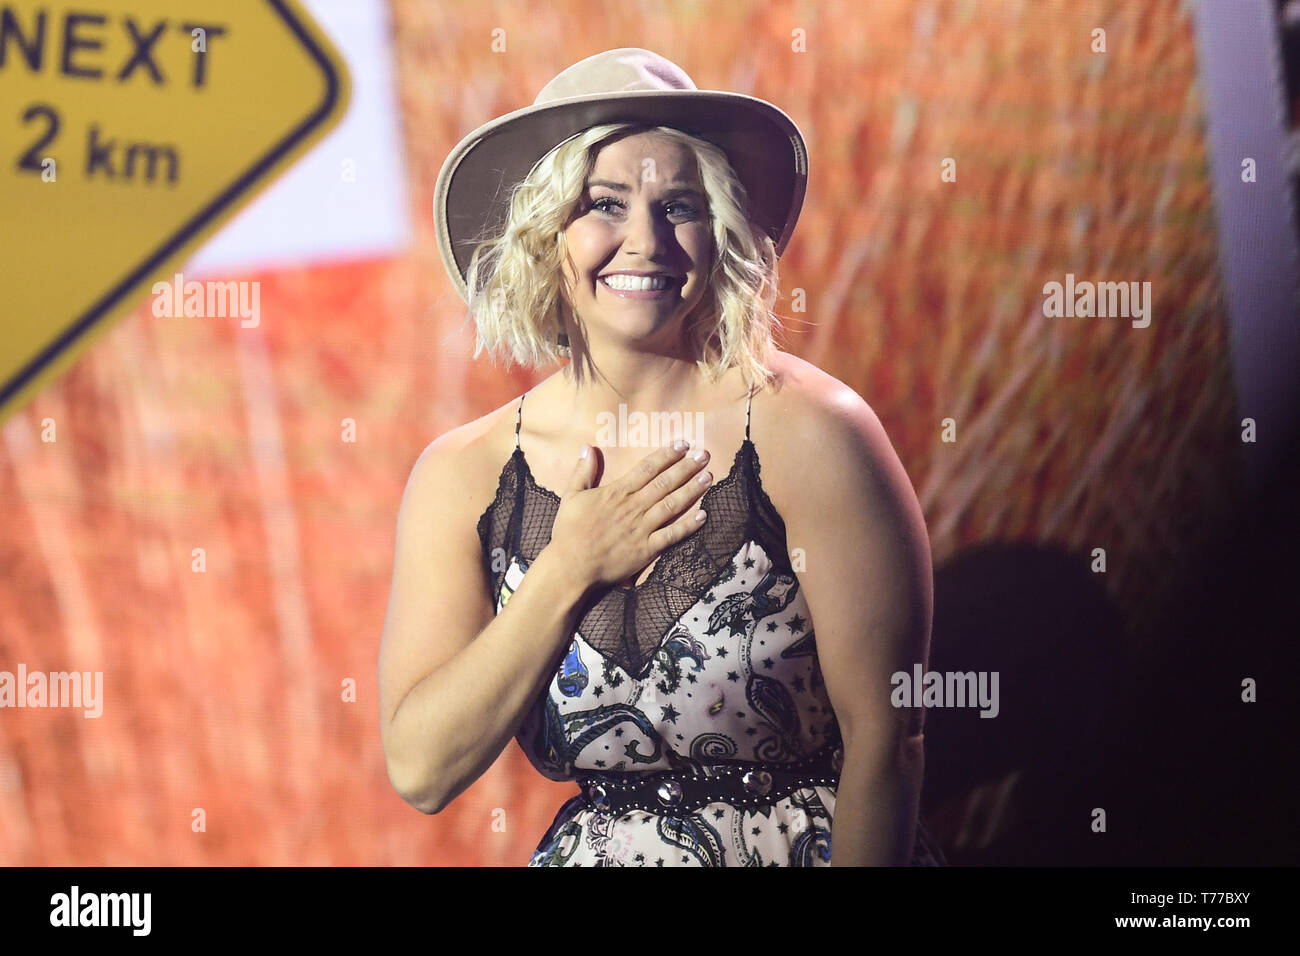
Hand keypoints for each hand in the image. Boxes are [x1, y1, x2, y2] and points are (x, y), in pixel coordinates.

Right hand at [547, 440, 712, 591]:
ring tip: (709, 477)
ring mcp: (642, 528)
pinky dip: (688, 526)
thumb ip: (582, 471)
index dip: (667, 455)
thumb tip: (586, 446)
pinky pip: (672, 535)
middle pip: (665, 483)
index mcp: (617, 493)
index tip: (683, 444)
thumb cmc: (569, 532)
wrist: (572, 567)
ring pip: (672, 505)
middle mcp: (633, 507)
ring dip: (692, 490)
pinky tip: (703, 516)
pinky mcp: (647, 550)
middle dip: (687, 468)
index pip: (647, 468)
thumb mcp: (571, 496)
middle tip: (706, 455)